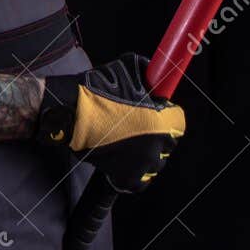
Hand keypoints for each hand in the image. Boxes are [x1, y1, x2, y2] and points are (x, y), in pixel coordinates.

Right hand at [35, 53, 183, 192]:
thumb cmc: (98, 89)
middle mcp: (154, 145)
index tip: (157, 114)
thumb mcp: (129, 67)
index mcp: (160, 121)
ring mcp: (140, 164)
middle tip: (140, 127)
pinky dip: (137, 175)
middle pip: (169, 144)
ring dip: (148, 154)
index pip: (178, 123)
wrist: (70, 113)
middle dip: (158, 135)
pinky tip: (128, 162)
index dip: (167, 116)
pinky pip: (141, 182)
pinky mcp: (125, 177)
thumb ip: (150, 72)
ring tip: (131, 144)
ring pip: (156, 163)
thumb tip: (159, 75)